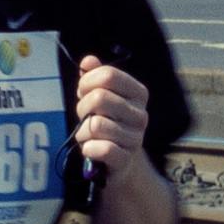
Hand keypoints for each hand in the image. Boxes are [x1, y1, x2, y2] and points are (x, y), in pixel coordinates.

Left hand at [70, 56, 155, 181]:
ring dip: (83, 132)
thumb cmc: (109, 123)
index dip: (87, 82)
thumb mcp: (102, 97)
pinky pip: (101, 149)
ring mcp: (136, 138)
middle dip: (82, 108)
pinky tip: (91, 149)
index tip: (83, 92)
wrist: (122, 161)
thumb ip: (95, 77)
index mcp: (138, 93)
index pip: (108, 75)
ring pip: (95, 125)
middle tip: (85, 116)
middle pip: (99, 98)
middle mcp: (141, 114)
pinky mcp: (126, 159)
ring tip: (90, 135)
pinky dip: (89, 149)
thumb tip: (88, 61)